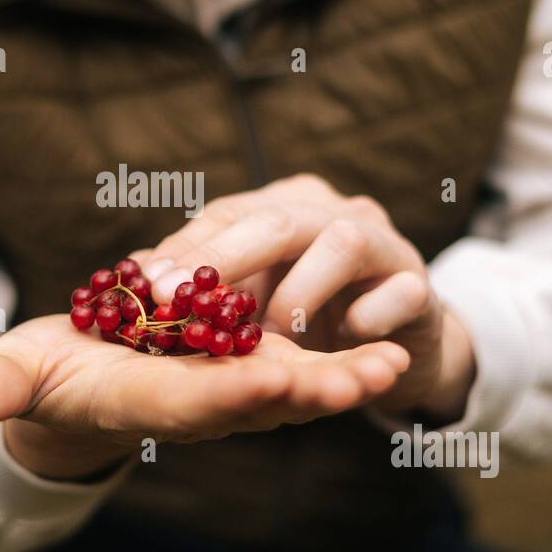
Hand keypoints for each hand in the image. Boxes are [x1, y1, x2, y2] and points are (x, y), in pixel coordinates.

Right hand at [0, 311, 410, 482]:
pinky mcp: (248, 371)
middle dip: (303, 394)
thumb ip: (4, 384)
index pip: (184, 402)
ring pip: (291, 390)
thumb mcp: (18, 373)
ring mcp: (228, 391)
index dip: (224, 394)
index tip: (265, 380)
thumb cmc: (43, 376)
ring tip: (392, 365)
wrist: (81, 389)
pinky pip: (301, 370)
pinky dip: (342, 363)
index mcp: (140, 401)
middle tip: (353, 381)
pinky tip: (392, 350)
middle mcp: (195, 404)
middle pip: (255, 403)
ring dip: (340, 380)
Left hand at [135, 174, 476, 423]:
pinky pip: (399, 292)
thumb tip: (132, 276)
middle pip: (280, 219)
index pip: (230, 214)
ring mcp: (385, 244)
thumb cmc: (311, 314)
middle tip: (183, 300)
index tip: (145, 281)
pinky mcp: (419, 286)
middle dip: (227, 258)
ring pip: (342, 242)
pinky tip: (349, 335)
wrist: (394, 345)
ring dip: (299, 292)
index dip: (188, 246)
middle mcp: (335, 212)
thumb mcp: (254, 296)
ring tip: (275, 333)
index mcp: (287, 205)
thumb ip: (206, 283)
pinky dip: (370, 316)